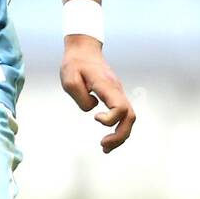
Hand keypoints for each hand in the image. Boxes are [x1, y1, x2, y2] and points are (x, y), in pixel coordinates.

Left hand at [59, 35, 135, 152]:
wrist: (84, 50)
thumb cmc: (75, 64)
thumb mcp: (69, 79)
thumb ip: (80, 97)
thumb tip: (93, 110)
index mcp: (107, 85)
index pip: (120, 107)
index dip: (111, 119)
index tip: (95, 117)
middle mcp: (117, 90)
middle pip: (130, 116)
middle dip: (120, 135)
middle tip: (103, 146)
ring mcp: (118, 93)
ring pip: (130, 118)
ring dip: (120, 135)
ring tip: (105, 147)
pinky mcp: (116, 96)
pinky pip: (124, 115)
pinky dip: (118, 128)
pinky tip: (108, 139)